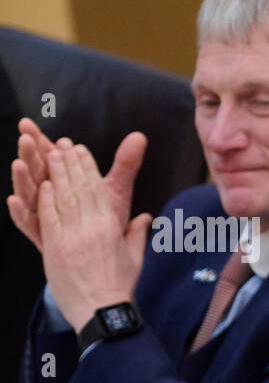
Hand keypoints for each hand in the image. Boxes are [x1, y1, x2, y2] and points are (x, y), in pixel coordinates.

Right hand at [8, 118, 145, 251]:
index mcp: (68, 182)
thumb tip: (141, 136)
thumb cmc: (110, 220)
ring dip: (23, 179)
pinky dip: (20, 213)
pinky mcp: (45, 237)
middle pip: (38, 171)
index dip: (41, 141)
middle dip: (31, 153)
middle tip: (25, 135)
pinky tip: (13, 201)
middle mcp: (53, 196)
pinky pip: (29, 224)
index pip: (51, 157)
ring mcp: (46, 216)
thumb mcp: (117, 190)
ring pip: (30, 195)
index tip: (29, 124)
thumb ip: (125, 164)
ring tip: (19, 163)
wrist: (107, 258)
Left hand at [37, 142, 151, 332]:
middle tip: (62, 144)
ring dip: (55, 175)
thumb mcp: (134, 258)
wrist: (103, 311)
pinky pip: (48, 217)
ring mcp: (70, 236)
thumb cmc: (120, 287)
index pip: (97, 189)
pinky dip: (44, 199)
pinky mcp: (54, 248)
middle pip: (78, 188)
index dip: (87, 167)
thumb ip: (137, 234)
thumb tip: (145, 217)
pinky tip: (42, 185)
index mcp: (111, 227)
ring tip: (49, 155)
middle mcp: (91, 227)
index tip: (80, 150)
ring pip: (61, 198)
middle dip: (69, 164)